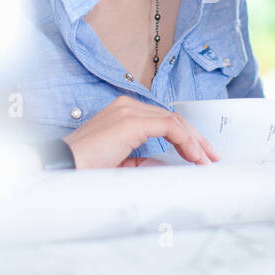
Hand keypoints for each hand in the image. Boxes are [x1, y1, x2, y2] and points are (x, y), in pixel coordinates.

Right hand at [63, 96, 219, 169]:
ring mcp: (130, 111)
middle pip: (173, 117)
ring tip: (205, 159)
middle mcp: (127, 105)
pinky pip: (170, 127)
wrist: (63, 168)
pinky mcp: (132, 121)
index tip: (199, 154)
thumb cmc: (84, 167)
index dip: (186, 136)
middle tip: (210, 156)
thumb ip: (141, 159)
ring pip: (174, 121)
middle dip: (195, 138)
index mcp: (123, 112)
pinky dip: (186, 141)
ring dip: (194, 141)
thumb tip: (163, 163)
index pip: (163, 119)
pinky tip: (193, 156)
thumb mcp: (119, 162)